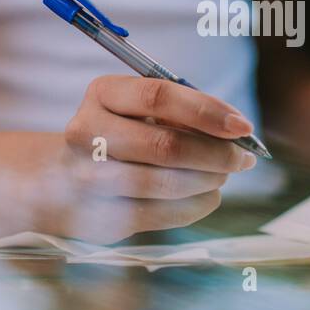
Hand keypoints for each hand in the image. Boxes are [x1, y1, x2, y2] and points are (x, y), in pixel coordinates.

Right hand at [58, 75, 258, 241]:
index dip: (206, 111)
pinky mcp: (99, 216)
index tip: (242, 126)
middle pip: (164, 146)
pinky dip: (197, 205)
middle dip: (216, 153)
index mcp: (102, 93)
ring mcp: (88, 179)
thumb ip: (183, 112)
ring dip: (208, 180)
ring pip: (165, 184)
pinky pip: (161, 214)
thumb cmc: (123, 131)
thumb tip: (236, 131)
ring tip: (224, 174)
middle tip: (242, 157)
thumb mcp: (142, 108)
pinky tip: (208, 195)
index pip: (158, 96)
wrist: (67, 174)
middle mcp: (87, 133)